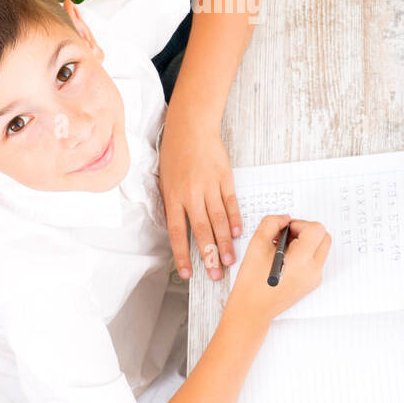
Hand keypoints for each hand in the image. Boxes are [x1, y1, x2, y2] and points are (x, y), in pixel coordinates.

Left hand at [158, 116, 241, 280]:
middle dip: (209, 256)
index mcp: (173, 196)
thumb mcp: (165, 180)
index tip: (187, 273)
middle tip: (215, 275)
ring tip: (230, 261)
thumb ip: (173, 205)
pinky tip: (238, 233)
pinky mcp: (224, 177)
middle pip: (201, 231)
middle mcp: (191, 194)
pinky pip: (230, 202)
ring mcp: (209, 186)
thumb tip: (180, 231)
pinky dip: (234, 218)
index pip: (177, 232)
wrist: (190, 126)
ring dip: (224, 243)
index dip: (182, 255)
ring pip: (218, 220)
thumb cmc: (175, 154)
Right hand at [228, 215, 331, 325]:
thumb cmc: (252, 281)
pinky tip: (286, 259)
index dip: (300, 224)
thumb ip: (271, 223)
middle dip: (306, 231)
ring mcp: (314, 278)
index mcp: (301, 260)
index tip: (285, 229)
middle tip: (286, 236)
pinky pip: (316, 260)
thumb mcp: (257, 243)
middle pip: (324, 237)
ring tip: (284, 249)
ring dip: (306, 242)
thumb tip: (285, 219)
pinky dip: (305, 253)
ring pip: (321, 248)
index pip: (316, 229)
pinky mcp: (312, 283)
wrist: (253, 309)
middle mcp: (313, 270)